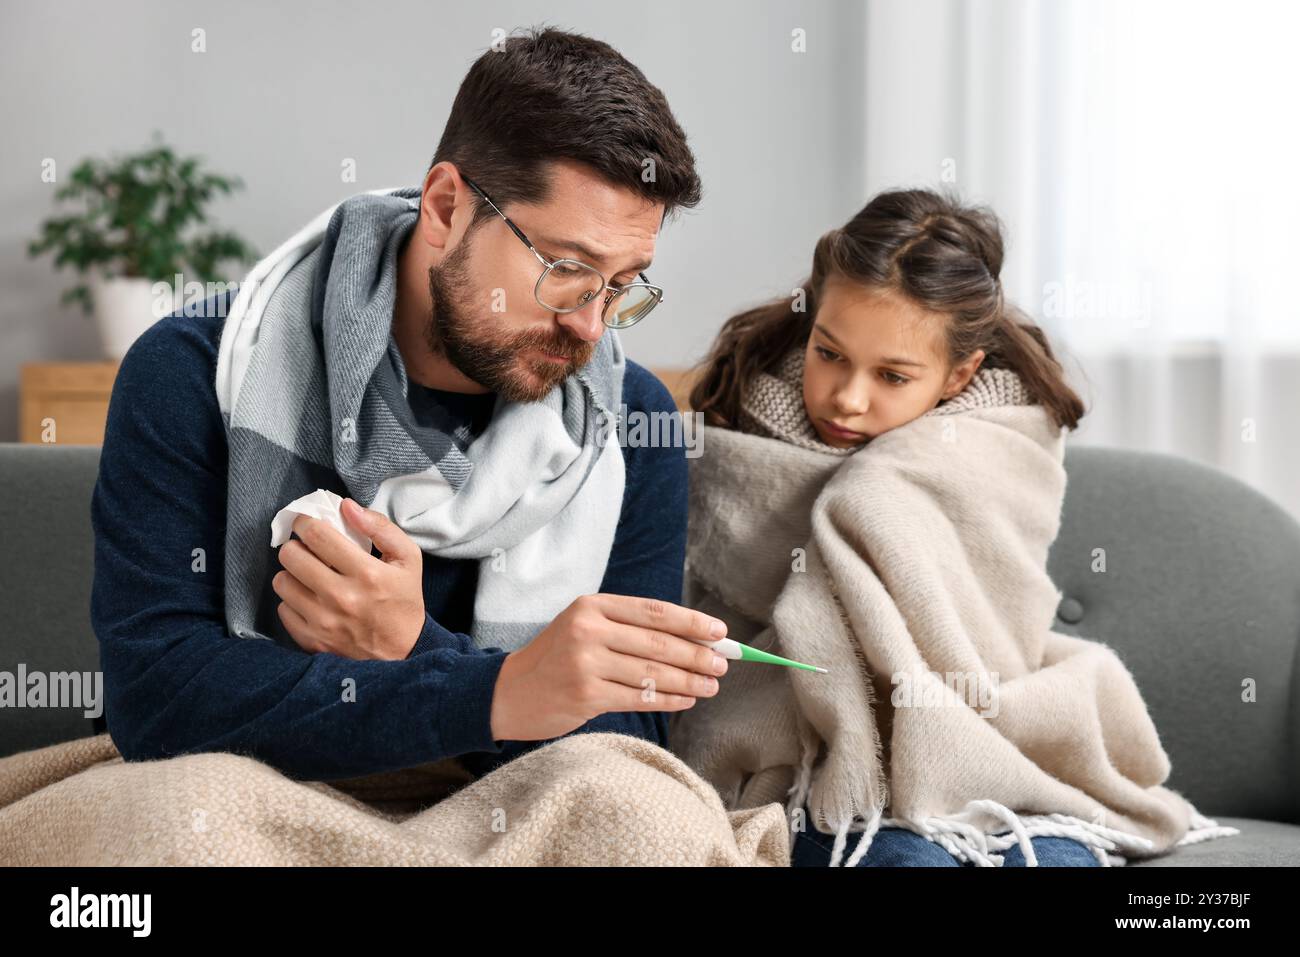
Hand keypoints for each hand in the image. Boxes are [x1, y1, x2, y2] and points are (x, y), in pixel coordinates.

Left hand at [273, 498, 425, 659]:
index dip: (306, 522)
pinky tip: (310, 599)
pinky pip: (283, 610)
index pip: (317, 535)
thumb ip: (380, 527)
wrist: (404, 653)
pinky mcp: (312, 640)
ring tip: (308, 575)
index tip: (308, 523)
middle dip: (296, 546)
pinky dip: (293, 601)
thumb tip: (346, 507)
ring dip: (292, 574)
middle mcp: (341, 597)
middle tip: (308, 550)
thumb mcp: (408, 559)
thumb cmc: (404, 601)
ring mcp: (323, 622)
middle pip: (291, 556)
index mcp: (366, 573)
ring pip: (282, 582)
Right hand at [489, 593, 730, 741]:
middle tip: (723, 663)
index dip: (691, 622)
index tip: (719, 632)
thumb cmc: (558, 658)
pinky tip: (687, 700)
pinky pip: (639, 698)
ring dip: (689, 680)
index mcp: (592, 606)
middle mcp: (588, 630)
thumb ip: (631, 629)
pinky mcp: (586, 696)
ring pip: (652, 673)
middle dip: (697, 654)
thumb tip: (694, 639)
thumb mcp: (585, 627)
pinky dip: (669, 700)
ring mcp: (585, 664)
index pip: (653, 611)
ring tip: (712, 685)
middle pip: (657, 643)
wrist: (510, 692)